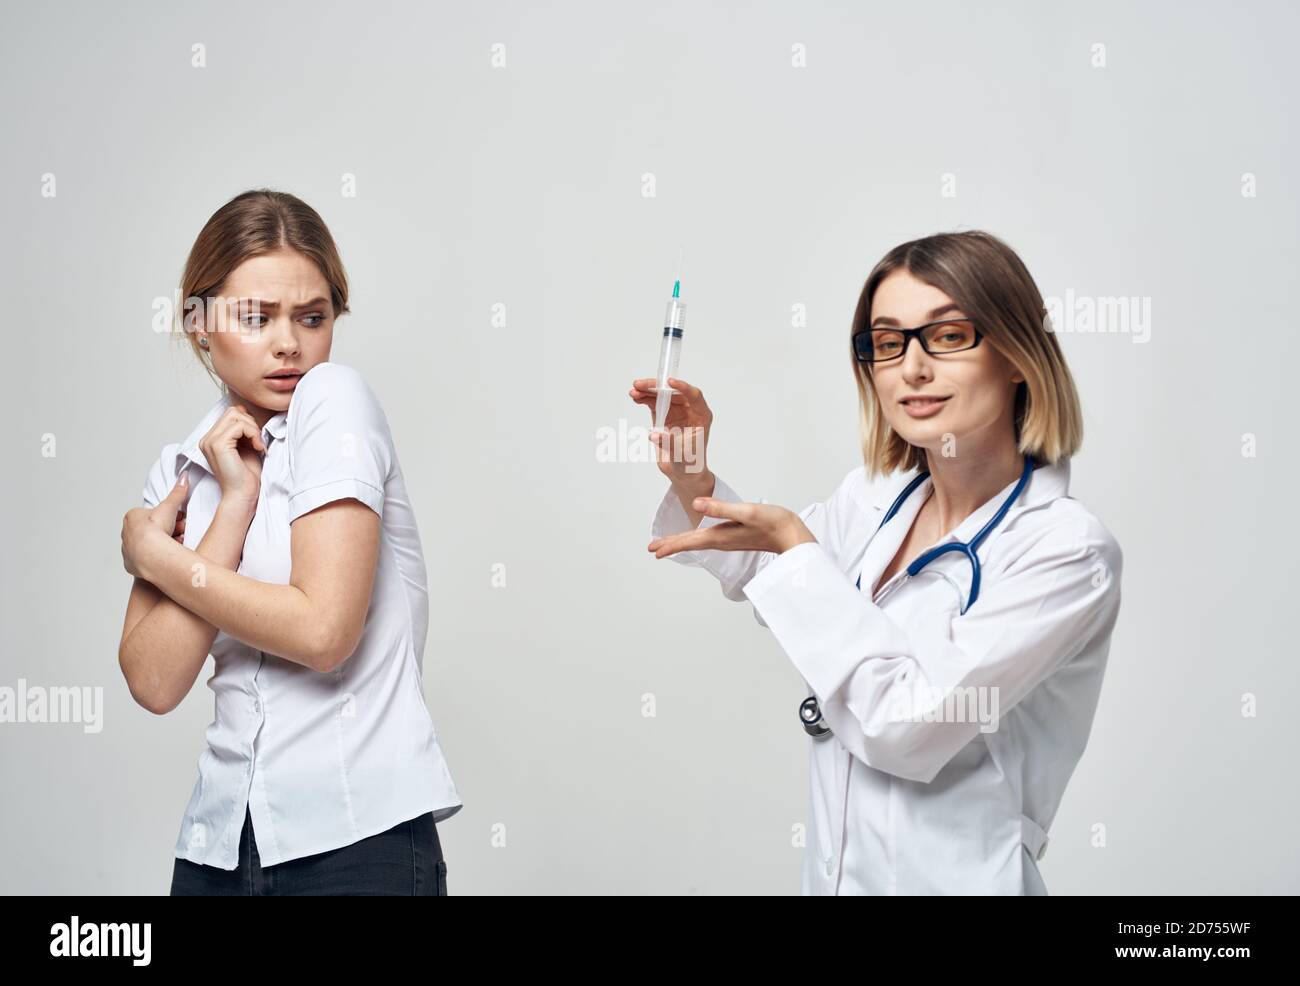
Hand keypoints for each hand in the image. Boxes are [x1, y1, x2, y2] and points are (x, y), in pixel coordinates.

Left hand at [122, 474, 190, 578]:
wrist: (151, 554)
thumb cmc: (156, 529)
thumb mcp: (170, 506)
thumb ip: (177, 492)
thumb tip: (184, 476)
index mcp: (131, 517)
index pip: (152, 515)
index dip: (168, 517)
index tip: (178, 521)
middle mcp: (126, 533)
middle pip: (151, 530)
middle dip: (168, 531)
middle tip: (181, 532)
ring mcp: (127, 549)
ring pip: (149, 545)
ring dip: (164, 545)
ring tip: (177, 545)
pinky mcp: (130, 564)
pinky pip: (144, 560)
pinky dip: (155, 558)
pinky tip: (166, 557)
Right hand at [199, 403, 266, 509]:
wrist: (242, 495)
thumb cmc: (246, 475)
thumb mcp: (246, 446)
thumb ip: (243, 430)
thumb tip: (245, 410)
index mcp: (211, 439)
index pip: (230, 414)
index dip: (248, 422)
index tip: (257, 439)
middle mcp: (207, 439)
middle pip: (232, 411)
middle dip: (251, 423)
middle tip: (258, 441)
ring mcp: (210, 441)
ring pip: (236, 415)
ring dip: (253, 428)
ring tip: (258, 445)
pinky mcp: (217, 444)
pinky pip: (239, 426)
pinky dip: (254, 434)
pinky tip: (257, 448)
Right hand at [629, 376, 712, 489]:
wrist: (683, 472)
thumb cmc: (690, 463)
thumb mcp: (682, 455)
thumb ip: (669, 443)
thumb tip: (654, 435)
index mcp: (701, 416)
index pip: (694, 395)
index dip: (682, 387)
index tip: (669, 382)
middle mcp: (690, 410)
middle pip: (673, 392)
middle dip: (657, 387)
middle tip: (640, 385)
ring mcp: (676, 411)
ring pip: (662, 395)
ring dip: (648, 391)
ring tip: (634, 391)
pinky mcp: (665, 415)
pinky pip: (654, 403)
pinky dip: (645, 399)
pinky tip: (636, 397)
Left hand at [647, 497, 816, 557]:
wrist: (794, 536)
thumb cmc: (775, 523)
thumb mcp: (747, 511)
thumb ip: (721, 508)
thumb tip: (696, 505)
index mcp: (721, 536)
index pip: (690, 541)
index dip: (671, 544)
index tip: (653, 550)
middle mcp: (723, 540)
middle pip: (691, 544)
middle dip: (672, 545)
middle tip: (652, 549)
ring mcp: (730, 540)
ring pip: (699, 542)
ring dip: (682, 543)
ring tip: (667, 544)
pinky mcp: (737, 536)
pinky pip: (710, 539)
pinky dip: (697, 539)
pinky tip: (698, 537)